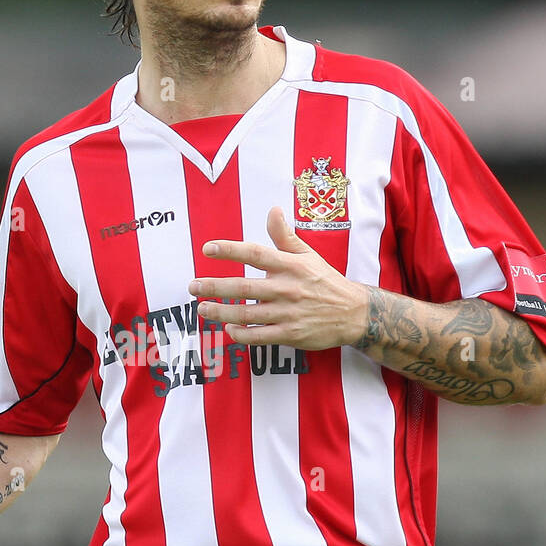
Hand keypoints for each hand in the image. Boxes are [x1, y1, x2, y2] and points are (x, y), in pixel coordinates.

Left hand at [188, 205, 368, 349]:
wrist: (352, 313)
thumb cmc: (325, 281)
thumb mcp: (308, 255)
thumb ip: (285, 236)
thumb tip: (273, 210)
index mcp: (290, 265)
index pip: (255, 253)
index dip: (230, 250)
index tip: (207, 249)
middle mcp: (287, 288)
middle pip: (244, 286)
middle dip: (215, 287)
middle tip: (193, 286)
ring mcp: (288, 313)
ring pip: (247, 313)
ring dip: (221, 312)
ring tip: (203, 309)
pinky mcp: (290, 334)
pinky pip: (259, 336)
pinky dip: (241, 334)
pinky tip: (229, 329)